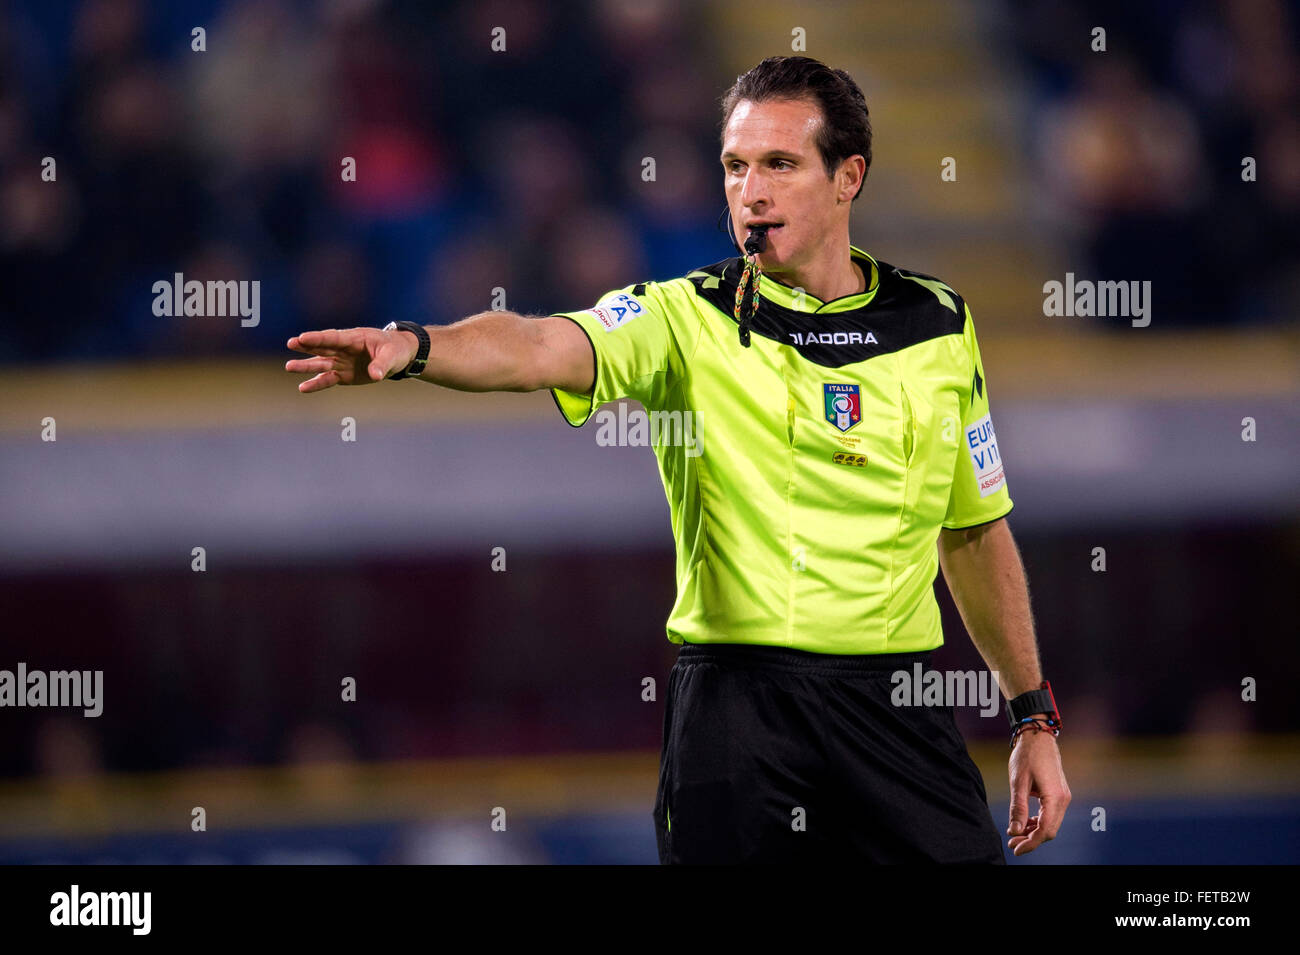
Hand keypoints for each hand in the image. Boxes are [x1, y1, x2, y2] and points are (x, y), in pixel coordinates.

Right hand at [284, 327, 417, 392]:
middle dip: (307, 346)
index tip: (302, 337)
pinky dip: (316, 384)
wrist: (397, 357)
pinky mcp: (342, 375)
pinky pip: (327, 380)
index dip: (318, 338)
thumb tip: (375, 376)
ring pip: (321, 363)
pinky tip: (303, 388)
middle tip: (291, 343)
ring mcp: (341, 362)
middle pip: (322, 347)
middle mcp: (343, 349)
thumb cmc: (394, 350)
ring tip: (289, 367)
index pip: (334, 338)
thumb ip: (382, 364)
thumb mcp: (392, 355)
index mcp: (354, 338)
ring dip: (306, 366)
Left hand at [1007, 728, 1069, 855]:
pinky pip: (1050, 815)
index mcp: (1055, 798)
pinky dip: (1037, 822)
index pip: (1045, 830)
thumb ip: (1018, 808)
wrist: (1038, 737)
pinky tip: (1024, 823)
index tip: (1015, 849)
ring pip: (1050, 824)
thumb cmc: (1027, 756)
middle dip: (1031, 839)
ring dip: (1034, 831)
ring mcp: (1062, 797)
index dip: (1030, 843)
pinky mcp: (1058, 794)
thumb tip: (1015, 831)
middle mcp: (1063, 800)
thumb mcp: (1018, 782)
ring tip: (1014, 833)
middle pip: (1049, 830)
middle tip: (1011, 842)